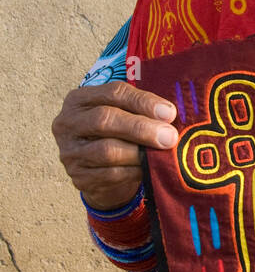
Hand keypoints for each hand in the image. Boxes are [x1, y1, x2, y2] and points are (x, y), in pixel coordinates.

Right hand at [52, 80, 178, 210]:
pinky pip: (110, 175)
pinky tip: (148, 169)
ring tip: (162, 154)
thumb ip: (141, 110)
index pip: (112, 93)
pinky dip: (134, 171)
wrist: (101, 172)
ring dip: (139, 152)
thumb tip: (169, 116)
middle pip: (105, 119)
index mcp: (78, 99)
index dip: (143, 102)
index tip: (169, 113)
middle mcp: (67, 123)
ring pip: (107, 150)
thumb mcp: (123, 114)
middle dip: (141, 128)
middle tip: (169, 136)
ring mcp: (70, 152)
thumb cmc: (117, 134)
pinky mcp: (79, 177)